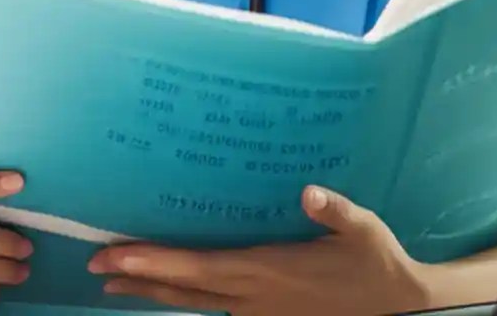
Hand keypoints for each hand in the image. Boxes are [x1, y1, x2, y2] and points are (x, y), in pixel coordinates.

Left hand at [89, 186, 433, 315]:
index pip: (199, 267)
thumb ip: (336, 212)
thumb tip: (310, 192)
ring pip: (192, 302)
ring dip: (151, 291)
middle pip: (183, 288)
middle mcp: (254, 296)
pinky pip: (212, 307)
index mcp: (268, 270)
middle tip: (94, 264)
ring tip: (110, 282)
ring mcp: (257, 311)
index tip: (117, 255)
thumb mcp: (365, 231)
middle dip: (137, 277)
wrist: (402, 309)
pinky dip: (181, 298)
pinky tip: (163, 292)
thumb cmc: (378, 264)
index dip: (155, 262)